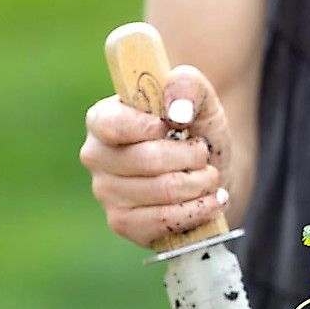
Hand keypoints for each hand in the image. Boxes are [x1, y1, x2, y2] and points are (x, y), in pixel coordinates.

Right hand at [80, 65, 231, 246]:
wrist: (212, 174)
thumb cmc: (197, 132)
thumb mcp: (200, 99)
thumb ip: (188, 84)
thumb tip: (176, 110)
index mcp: (103, 119)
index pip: (112, 124)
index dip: (150, 127)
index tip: (174, 126)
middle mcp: (97, 157)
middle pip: (149, 160)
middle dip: (192, 157)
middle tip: (203, 154)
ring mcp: (107, 194)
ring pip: (163, 190)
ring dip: (201, 182)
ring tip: (209, 176)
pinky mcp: (125, 224)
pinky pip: (164, 221)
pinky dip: (199, 210)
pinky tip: (212, 201)